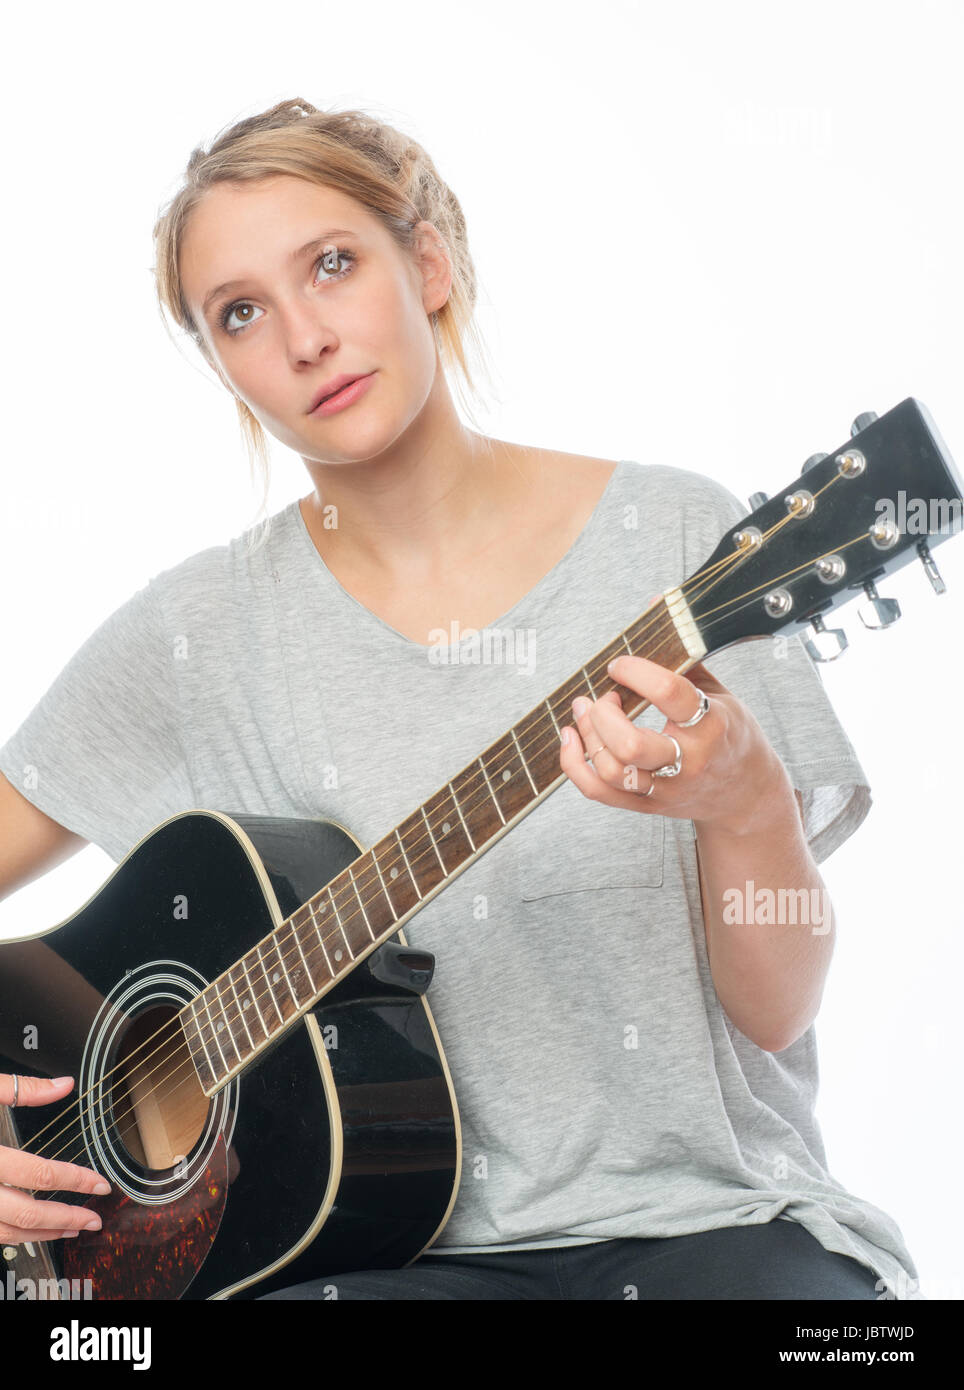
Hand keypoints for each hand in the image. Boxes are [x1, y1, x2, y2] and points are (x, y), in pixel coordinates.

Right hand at [0, 1073, 109, 1243]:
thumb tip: (63, 1085)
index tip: (100, 1184)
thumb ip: (22, 1089)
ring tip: (69, 1229)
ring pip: (5, 1233)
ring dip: (41, 1234)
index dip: (76, 1181)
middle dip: (66, 1218)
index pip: (40, 1173)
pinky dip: (12, 1238)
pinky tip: (28, 1232)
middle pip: (26, 1212)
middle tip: (94, 1219)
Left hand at [558, 628, 785, 837]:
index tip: (620, 664)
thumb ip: (684, 655)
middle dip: (603, 714)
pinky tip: (571, 739)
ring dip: (587, 735)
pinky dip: (574, 765)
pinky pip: (599, 792)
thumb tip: (657, 603)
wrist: (747, 795)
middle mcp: (688, 761)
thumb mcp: (720, 693)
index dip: (635, 671)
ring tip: (584, 712)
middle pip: (630, 744)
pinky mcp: (648, 805)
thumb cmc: (730, 736)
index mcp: (711, 726)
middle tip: (601, 696)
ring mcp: (666, 788)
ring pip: (611, 769)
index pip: (667, 693)